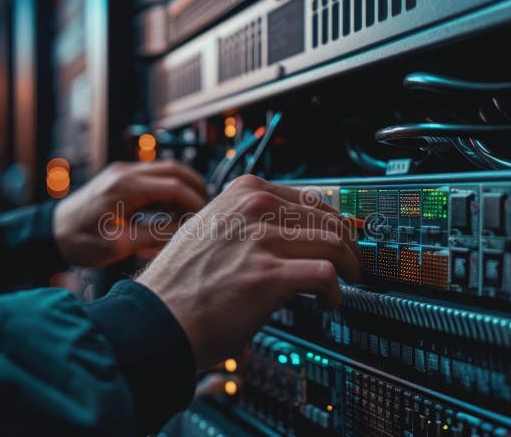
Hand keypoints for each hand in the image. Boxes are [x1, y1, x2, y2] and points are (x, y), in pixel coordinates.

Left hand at [53, 161, 206, 266]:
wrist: (51, 231)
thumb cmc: (79, 241)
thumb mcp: (118, 245)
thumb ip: (153, 236)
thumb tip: (184, 231)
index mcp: (125, 187)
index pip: (174, 187)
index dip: (196, 202)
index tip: (207, 218)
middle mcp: (126, 173)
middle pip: (175, 169)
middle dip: (197, 188)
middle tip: (209, 209)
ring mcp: (123, 172)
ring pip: (166, 169)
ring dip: (184, 187)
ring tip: (193, 211)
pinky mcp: (121, 178)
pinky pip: (154, 176)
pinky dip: (170, 189)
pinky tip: (173, 210)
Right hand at [136, 175, 360, 368]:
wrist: (157, 318)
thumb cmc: (180, 284)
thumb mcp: (211, 229)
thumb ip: (248, 223)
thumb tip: (290, 233)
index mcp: (242, 192)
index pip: (309, 199)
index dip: (333, 221)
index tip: (341, 236)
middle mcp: (254, 208)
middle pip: (328, 220)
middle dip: (347, 244)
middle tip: (353, 262)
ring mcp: (261, 240)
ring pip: (334, 244)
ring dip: (348, 267)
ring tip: (346, 283)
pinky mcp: (268, 275)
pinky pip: (326, 276)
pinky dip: (335, 292)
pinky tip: (327, 302)